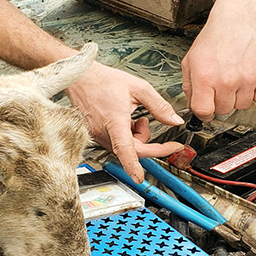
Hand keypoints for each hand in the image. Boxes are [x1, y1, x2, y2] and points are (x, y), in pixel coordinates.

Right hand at [65, 62, 184, 181]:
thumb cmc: (104, 81)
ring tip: (137, 119)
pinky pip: (116, 144)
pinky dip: (127, 136)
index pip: (124, 148)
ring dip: (137, 138)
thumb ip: (159, 106)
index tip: (139, 177)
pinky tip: (126, 121)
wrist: (80, 78)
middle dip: (150, 144)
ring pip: (125, 148)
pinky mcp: (94, 136)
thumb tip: (174, 121)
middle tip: (162, 137)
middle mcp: (102, 131)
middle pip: (132, 150)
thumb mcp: (139, 88)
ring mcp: (96, 135)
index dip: (132, 164)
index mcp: (114, 120)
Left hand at [180, 15, 255, 120]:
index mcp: (205, 78)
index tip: (207, 109)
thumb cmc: (214, 39)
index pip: (204, 111)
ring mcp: (246, 79)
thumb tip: (194, 106)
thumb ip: (189, 86)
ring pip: (242, 106)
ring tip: (235, 80)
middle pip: (224, 110)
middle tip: (221, 86)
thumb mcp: (190, 61)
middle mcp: (226, 81)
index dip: (204, 113)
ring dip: (238, 97)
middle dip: (220, 101)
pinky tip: (248, 81)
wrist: (236, 21)